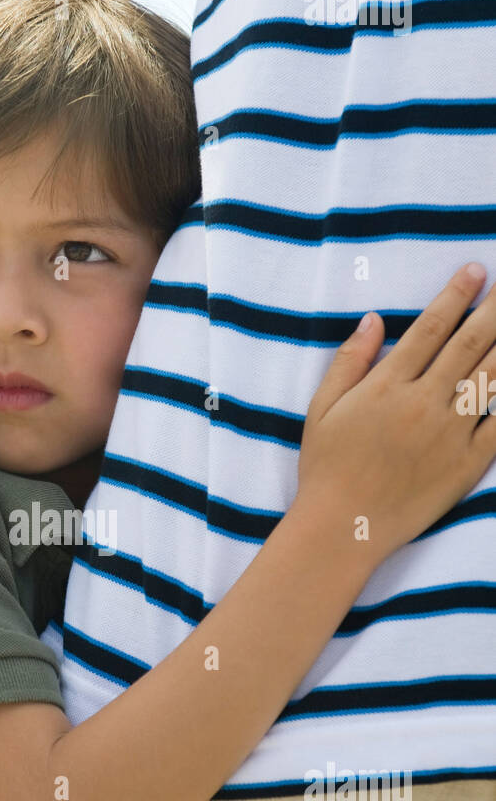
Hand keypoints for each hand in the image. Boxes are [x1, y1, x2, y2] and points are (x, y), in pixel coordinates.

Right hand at [295, 262, 495, 564]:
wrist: (343, 528)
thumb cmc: (325, 469)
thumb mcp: (321, 409)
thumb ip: (349, 362)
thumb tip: (374, 320)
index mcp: (387, 386)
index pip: (431, 328)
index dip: (456, 295)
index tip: (475, 271)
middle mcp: (423, 403)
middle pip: (471, 343)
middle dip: (495, 308)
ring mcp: (450, 433)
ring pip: (492, 377)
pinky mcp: (467, 463)